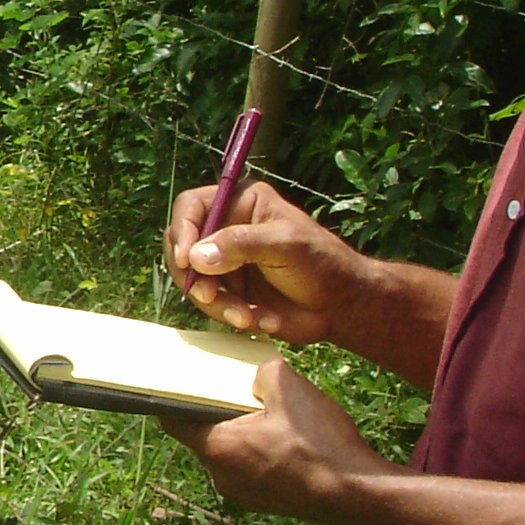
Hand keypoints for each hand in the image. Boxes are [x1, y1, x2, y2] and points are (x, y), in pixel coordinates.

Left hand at [158, 361, 385, 523]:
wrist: (359, 495)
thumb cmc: (320, 443)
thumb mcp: (290, 387)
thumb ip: (263, 371)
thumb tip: (259, 373)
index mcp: (217, 448)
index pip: (173, 421)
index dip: (176, 399)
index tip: (187, 384)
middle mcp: (222, 476)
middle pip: (205, 438)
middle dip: (220, 413)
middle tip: (242, 393)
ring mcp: (245, 494)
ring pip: (232, 456)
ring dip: (245, 435)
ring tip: (273, 416)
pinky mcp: (269, 503)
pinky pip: (255, 471)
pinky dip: (264, 454)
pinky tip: (293, 442)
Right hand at [164, 179, 362, 344]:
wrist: (341, 306)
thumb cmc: (321, 263)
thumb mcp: (284, 245)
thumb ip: (240, 244)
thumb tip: (195, 257)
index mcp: (242, 203)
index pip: (192, 206)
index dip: (183, 230)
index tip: (185, 261)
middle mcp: (227, 229)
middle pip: (182, 245)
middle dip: (195, 276)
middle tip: (209, 297)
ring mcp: (226, 262)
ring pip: (194, 280)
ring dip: (217, 303)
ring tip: (247, 317)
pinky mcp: (230, 291)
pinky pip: (210, 304)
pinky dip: (231, 315)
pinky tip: (262, 321)